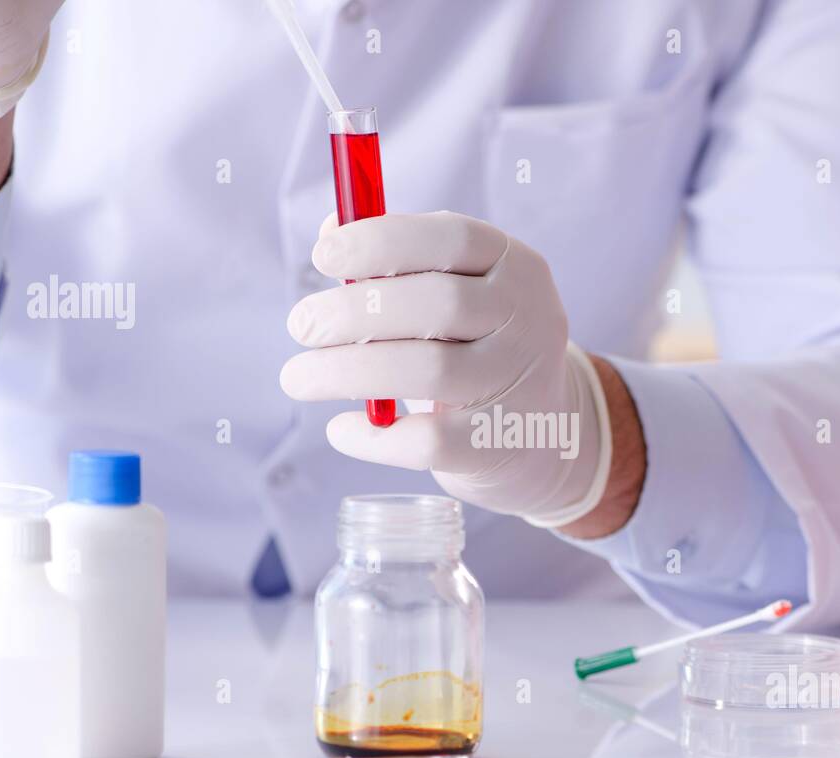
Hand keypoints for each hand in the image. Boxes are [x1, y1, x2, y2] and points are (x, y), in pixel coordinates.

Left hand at [280, 211, 611, 525]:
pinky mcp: (496, 445)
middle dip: (353, 312)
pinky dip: (372, 438)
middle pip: (437, 304)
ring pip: (428, 371)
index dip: (382, 241)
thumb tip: (329, 231)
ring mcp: (516, 384)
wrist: (542, 430)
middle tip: (300, 325)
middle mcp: (526, 320)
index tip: (323, 256)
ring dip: (346, 372)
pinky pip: (426, 441)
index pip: (453, 239)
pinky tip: (341, 430)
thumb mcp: (458, 289)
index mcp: (513, 266)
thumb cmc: (476, 344)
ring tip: (297, 378)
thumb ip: (399, 257)